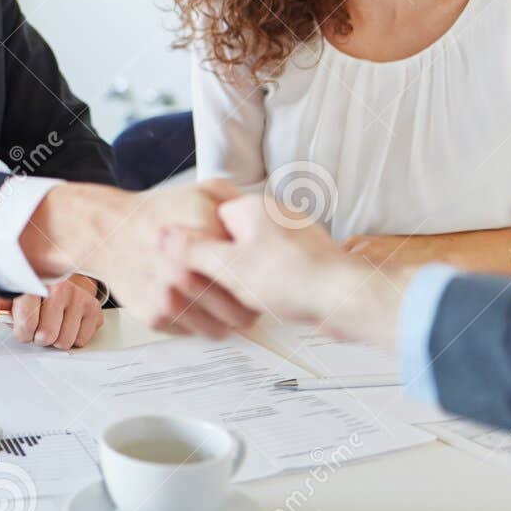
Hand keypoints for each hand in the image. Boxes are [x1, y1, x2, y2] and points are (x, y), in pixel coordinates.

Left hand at [0, 275, 103, 349]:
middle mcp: (60, 288)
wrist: (67, 279)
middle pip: (46, 336)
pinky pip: (80, 341)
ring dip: (55, 339)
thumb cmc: (37, 291)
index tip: (24, 326)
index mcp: (36, 283)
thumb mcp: (13, 294)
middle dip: (39, 337)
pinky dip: (72, 338)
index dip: (23, 332)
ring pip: (64, 341)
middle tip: (39, 325)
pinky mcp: (94, 309)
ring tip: (53, 324)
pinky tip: (67, 323)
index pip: (27, 324)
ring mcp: (79, 298)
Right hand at [21, 180, 256, 338]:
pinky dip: (201, 322)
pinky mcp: (156, 315)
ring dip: (228, 320)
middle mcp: (185, 269)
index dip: (263, 277)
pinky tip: (198, 302)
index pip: (254, 276)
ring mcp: (169, 296)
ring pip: (222, 328)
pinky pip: (195, 332)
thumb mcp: (202, 192)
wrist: (110, 231)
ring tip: (226, 302)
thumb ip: (238, 202)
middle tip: (250, 296)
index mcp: (203, 236)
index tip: (264, 276)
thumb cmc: (160, 213)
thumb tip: (269, 220)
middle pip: (243, 311)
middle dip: (250, 306)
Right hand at [162, 195, 404, 347]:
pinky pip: (276, 269)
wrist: (348, 298)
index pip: (209, 218)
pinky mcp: (308, 259)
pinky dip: (270, 286)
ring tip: (248, 298)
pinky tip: (271, 301)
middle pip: (231, 239)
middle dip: (224, 266)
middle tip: (223, 288)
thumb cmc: (293, 279)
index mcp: (251, 209)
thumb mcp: (228, 266)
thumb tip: (163, 237)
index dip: (201, 246)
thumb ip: (192, 250)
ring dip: (246, 279)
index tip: (197, 268)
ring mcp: (293, 236)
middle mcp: (273, 216)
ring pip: (253, 257)